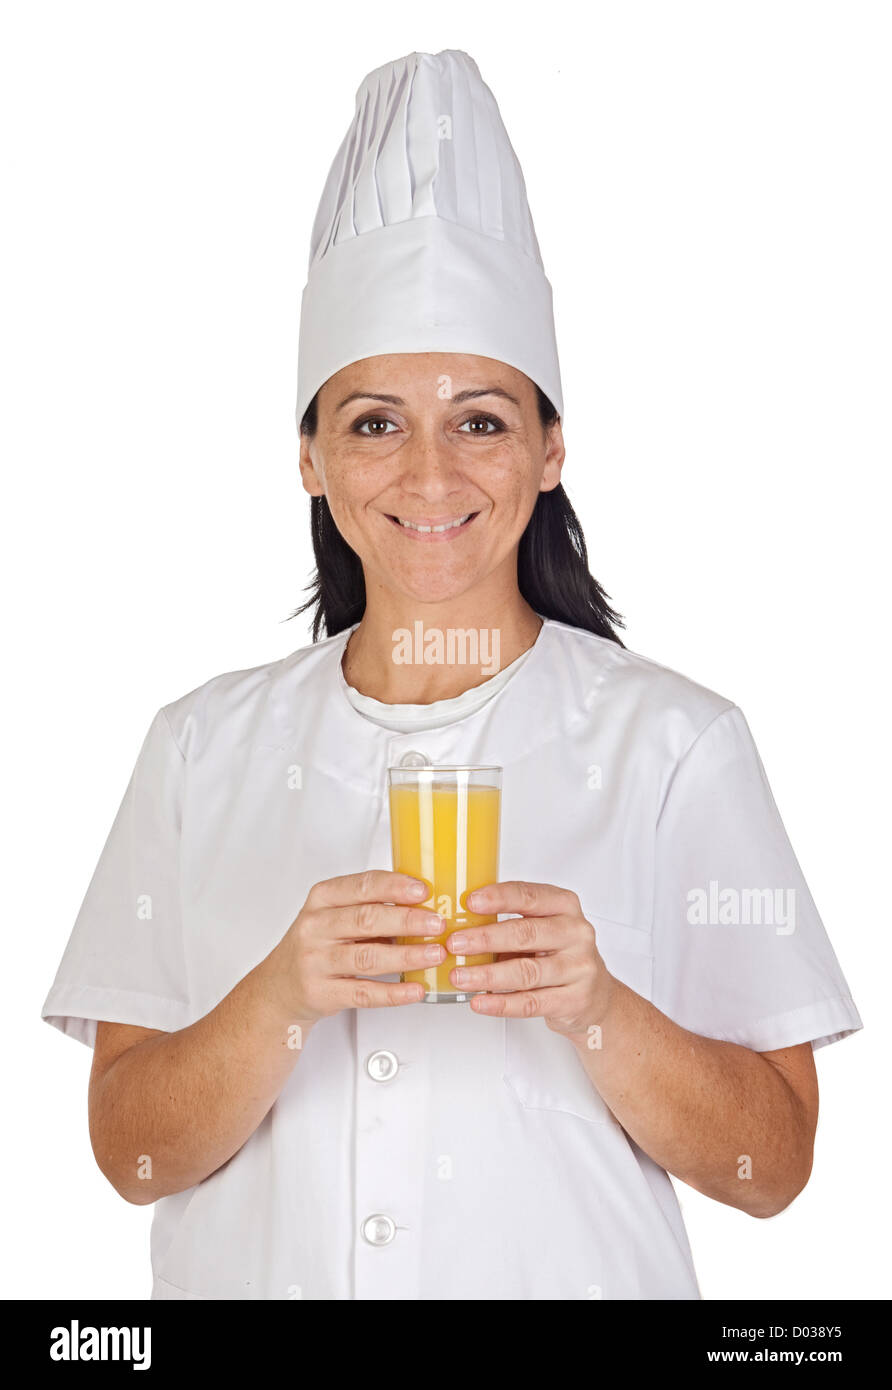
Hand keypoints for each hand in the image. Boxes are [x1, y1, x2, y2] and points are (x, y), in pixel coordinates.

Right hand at [263, 870, 446, 1022]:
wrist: (279, 987)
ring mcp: (315, 961)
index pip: (362, 885)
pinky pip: (363, 993)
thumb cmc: (317, 944)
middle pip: (366, 919)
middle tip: (438, 923)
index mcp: (322, 899)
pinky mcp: (321, 993)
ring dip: (407, 956)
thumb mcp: (333, 915)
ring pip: (368, 957)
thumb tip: (423, 902)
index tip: (423, 890)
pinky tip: (416, 989)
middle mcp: (315, 927)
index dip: (395, 887)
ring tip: (435, 954)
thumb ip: (368, 906)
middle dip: (407, 920)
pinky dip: (393, 993)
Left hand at [445, 881, 613, 1039]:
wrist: (596, 995)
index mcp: (565, 906)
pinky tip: (480, 1002)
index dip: (499, 898)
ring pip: (526, 972)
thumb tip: (461, 923)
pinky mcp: (574, 1000)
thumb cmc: (559, 954)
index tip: (470, 902)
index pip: (530, 896)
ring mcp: (579, 968)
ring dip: (487, 975)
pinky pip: (531, 1003)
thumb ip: (511, 921)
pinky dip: (501, 1003)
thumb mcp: (542, 927)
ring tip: (460, 976)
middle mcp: (576, 933)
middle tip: (455, 943)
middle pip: (526, 933)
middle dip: (485, 938)